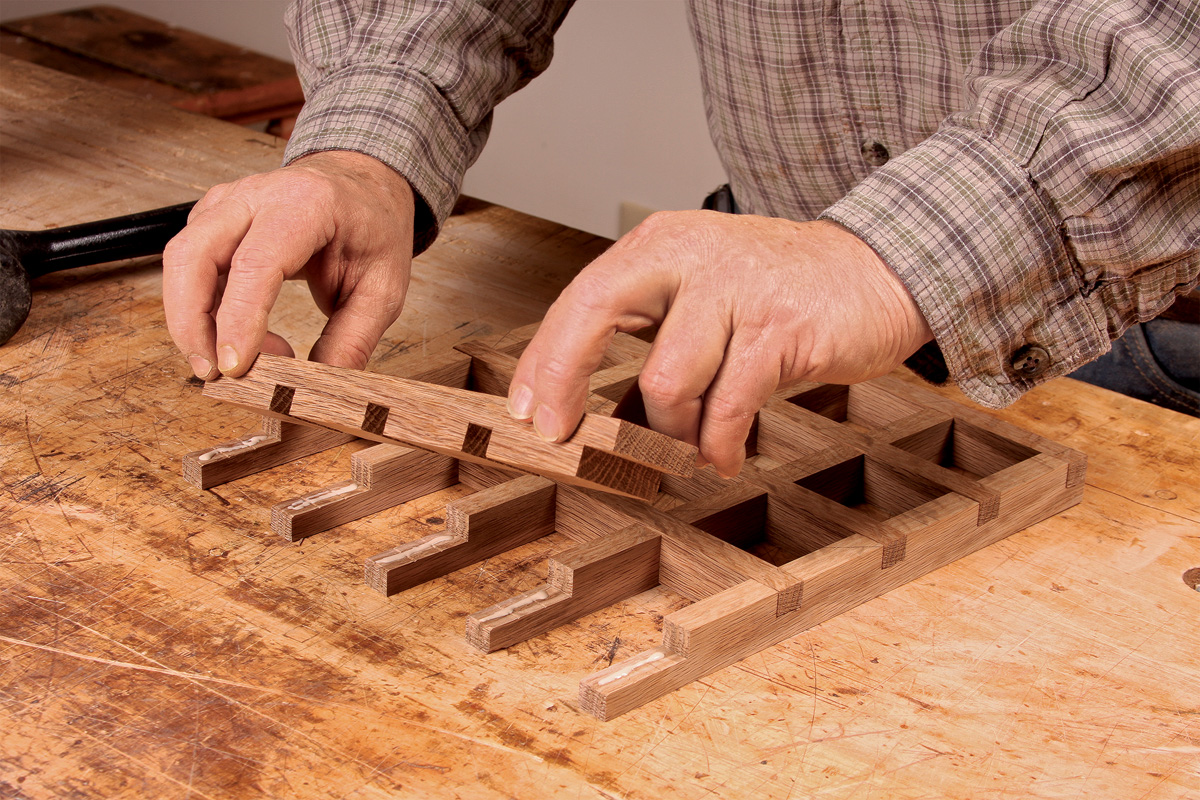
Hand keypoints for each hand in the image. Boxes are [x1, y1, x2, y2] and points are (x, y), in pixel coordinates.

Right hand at [163, 150, 415, 377]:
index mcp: (306, 204)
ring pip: (181, 261)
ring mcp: (227, 203)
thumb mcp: (383, 289)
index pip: (256, 262)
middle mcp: (256, 196)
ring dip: (195, 320)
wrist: (362, 186)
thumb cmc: (373, 229)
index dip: (238, 317)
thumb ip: (352, 340)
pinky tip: (242, 336)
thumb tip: (315, 388)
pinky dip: (203, 309)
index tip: (234, 366)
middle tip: (215, 373)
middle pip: (193, 254)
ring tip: (244, 361)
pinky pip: (190, 267)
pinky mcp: (212, 219)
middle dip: (191, 322)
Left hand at [506, 212, 932, 476]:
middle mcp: (691, 255)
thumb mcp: (702, 297)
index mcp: (661, 246)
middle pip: (598, 313)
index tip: (526, 411)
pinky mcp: (780, 330)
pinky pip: (727, 407)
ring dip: (670, 432)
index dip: (545, 360)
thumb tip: (590, 412)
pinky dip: (718, 444)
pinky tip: (724, 455)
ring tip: (690, 445)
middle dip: (566, 382)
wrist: (878, 272)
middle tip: (562, 438)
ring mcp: (736, 289)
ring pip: (666, 380)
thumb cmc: (779, 291)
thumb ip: (650, 340)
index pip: (580, 298)